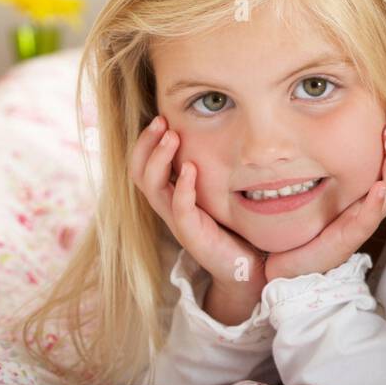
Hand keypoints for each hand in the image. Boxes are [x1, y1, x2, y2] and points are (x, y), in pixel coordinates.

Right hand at [130, 114, 265, 294]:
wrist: (246, 266)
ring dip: (160, 159)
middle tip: (160, 121)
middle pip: (139, 173)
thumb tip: (217, 134)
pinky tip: (191, 169)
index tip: (160, 118)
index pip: (143, 166)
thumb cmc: (233, 226)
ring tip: (172, 137)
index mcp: (170, 196)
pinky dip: (183, 187)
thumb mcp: (217, 192)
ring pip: (153, 188)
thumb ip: (210, 169)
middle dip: (146, 144)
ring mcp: (178, 221)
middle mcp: (168, 207)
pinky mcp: (192, 235)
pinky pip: (180, 209)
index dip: (146, 142)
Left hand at [264, 112, 385, 281]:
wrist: (288, 262)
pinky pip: (367, 221)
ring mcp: (361, 222)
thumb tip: (335, 120)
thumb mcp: (322, 185)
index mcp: (369, 191)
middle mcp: (372, 205)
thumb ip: (330, 159)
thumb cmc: (306, 223)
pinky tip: (379, 187)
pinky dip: (375, 203)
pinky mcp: (346, 240)